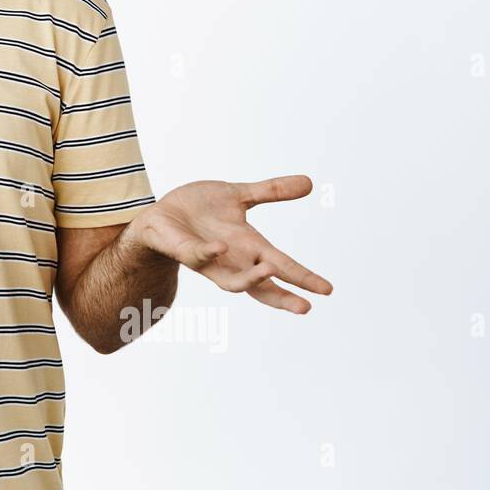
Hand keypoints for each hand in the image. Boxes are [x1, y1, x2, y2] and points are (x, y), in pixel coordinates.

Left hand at [125, 174, 331, 312]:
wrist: (161, 213)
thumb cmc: (199, 209)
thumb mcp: (239, 195)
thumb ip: (272, 191)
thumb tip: (310, 183)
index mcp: (249, 248)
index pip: (281, 268)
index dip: (302, 279)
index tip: (327, 289)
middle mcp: (232, 260)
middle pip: (262, 287)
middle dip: (283, 297)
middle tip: (305, 307)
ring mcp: (208, 260)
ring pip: (231, 282)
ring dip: (250, 279)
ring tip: (271, 270)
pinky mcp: (184, 252)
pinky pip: (197, 257)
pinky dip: (209, 253)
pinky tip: (221, 246)